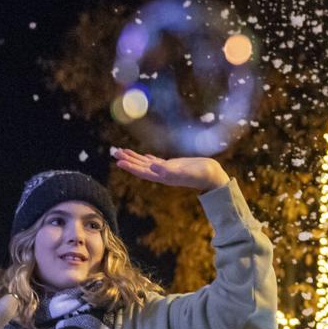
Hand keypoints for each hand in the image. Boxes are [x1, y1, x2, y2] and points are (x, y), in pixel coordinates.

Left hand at [112, 148, 229, 190]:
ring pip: (146, 163)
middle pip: (141, 167)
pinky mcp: (173, 165)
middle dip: (128, 159)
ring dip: (134, 157)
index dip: (130, 167)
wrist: (213, 176)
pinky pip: (156, 161)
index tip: (118, 161)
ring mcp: (167, 170)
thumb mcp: (185, 171)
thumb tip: (152, 167)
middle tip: (114, 151)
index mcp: (163, 177)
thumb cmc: (201, 175)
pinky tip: (144, 155)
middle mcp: (162, 174)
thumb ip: (169, 170)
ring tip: (122, 151)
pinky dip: (148, 157)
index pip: (142, 171)